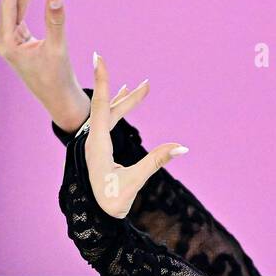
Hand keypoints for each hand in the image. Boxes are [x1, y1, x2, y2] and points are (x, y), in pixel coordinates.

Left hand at [0, 0, 89, 133]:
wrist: (60, 100)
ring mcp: (10, 39)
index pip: (8, 3)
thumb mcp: (58, 50)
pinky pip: (22, 12)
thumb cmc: (58, 80)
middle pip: (13, 1)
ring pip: (18, 5)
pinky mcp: (19, 39)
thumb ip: (56, 22)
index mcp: (7, 44)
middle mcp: (4, 40)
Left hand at [84, 53, 187, 219]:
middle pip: (110, 109)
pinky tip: (122, 101)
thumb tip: (182, 147)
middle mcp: (94, 140)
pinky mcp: (99, 150)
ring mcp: (95, 145)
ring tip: (139, 87)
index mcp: (97, 144)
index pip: (100, 106)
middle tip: (147, 83)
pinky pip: (107, 123)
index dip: (101, 81)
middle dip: (129, 97)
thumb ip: (157, 161)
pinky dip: (117, 109)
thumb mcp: (135, 181)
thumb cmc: (111, 202)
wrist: (96, 218)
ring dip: (125, 102)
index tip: (98, 57)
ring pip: (109, 115)